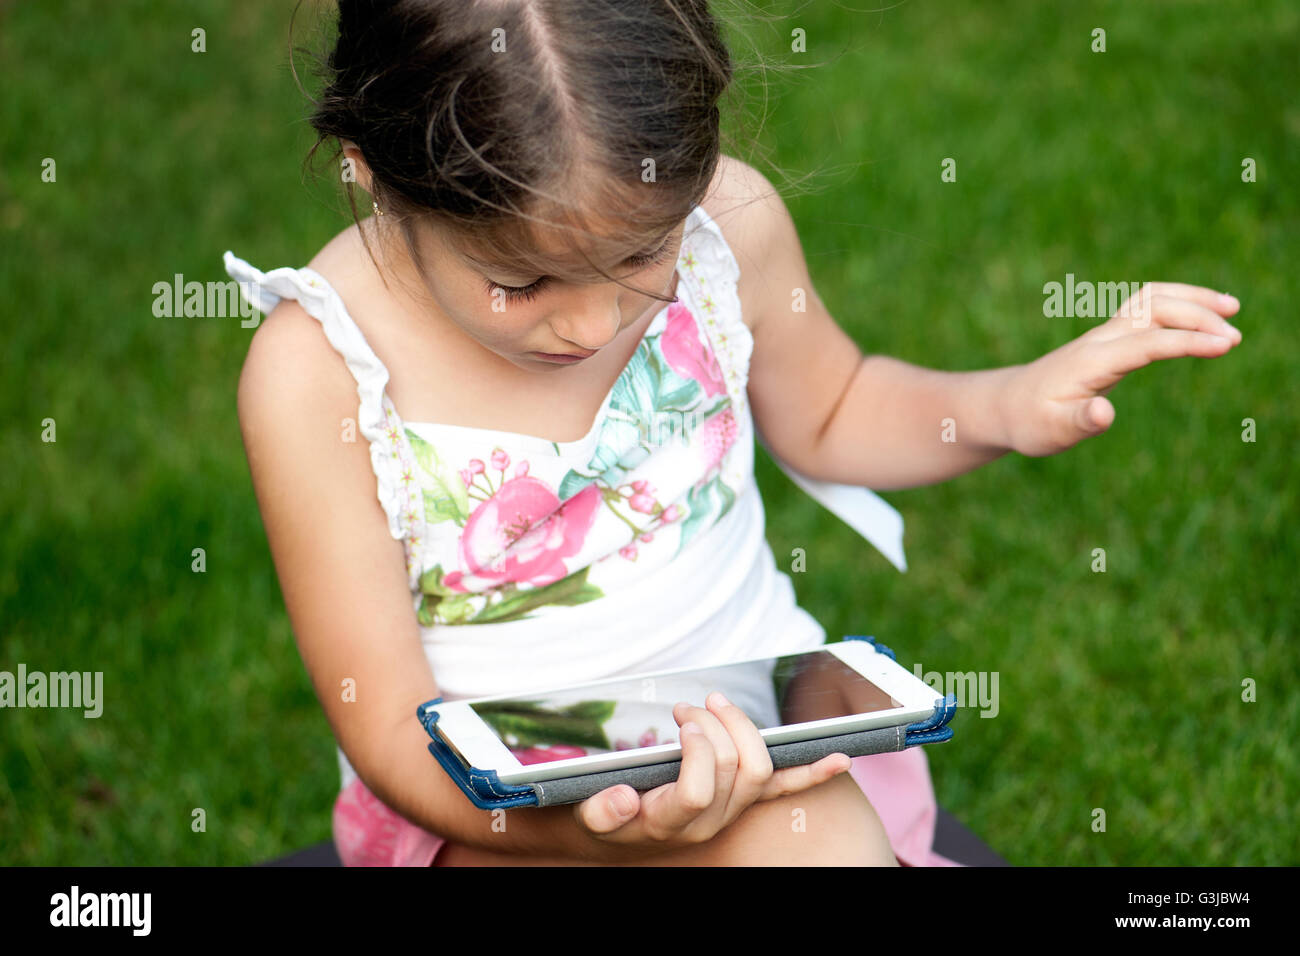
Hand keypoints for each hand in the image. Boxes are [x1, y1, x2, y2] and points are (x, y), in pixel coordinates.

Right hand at [572, 691, 851, 852]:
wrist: (617, 833)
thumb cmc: (601, 815)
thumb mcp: (586, 813)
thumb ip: (601, 810)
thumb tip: (621, 798)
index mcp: (670, 822)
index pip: (698, 789)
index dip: (697, 751)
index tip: (680, 723)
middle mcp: (709, 822)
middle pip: (737, 771)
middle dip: (718, 728)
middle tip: (687, 707)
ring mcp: (730, 811)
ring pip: (759, 769)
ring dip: (744, 728)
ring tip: (711, 705)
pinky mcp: (740, 799)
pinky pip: (782, 788)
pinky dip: (812, 773)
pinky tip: (840, 759)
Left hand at [999, 283, 1241, 457]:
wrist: (1006, 405)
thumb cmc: (1031, 423)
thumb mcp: (1052, 432)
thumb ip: (1080, 422)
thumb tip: (1104, 413)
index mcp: (1091, 361)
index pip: (1147, 342)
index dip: (1187, 341)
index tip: (1226, 345)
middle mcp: (1099, 340)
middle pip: (1153, 309)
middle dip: (1196, 315)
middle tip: (1235, 337)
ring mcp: (1103, 334)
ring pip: (1151, 299)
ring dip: (1191, 298)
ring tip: (1231, 307)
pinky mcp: (1108, 338)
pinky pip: (1146, 307)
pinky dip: (1178, 303)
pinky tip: (1202, 314)